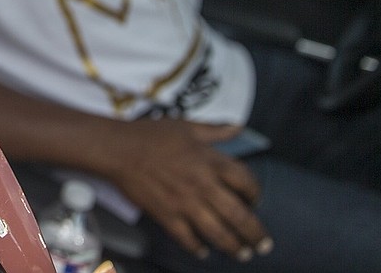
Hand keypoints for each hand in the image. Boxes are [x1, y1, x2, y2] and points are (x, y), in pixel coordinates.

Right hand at [102, 119, 272, 261]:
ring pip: (218, 232)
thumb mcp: (187, 126)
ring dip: (234, 246)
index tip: (256, 202)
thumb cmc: (151, 134)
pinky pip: (187, 238)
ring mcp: (185, 203)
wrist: (118, 149)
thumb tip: (239, 127)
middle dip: (254, 233)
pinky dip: (197, 248)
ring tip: (242, 253)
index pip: (246, 182)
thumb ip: (215, 130)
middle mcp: (203, 185)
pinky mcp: (166, 215)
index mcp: (210, 161)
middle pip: (239, 215)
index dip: (256, 194)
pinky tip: (203, 252)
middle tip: (262, 244)